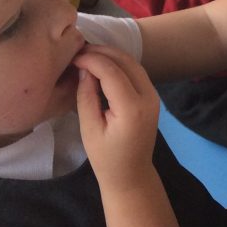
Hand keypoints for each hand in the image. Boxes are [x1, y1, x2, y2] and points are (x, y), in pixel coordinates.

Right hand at [74, 45, 159, 189]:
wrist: (132, 174)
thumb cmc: (106, 158)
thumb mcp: (89, 129)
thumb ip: (86, 96)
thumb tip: (84, 69)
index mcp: (132, 109)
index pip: (111, 72)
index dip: (91, 60)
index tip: (73, 58)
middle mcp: (148, 97)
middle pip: (125, 62)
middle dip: (101, 52)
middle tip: (78, 52)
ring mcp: (154, 95)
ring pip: (133, 63)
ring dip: (111, 55)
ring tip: (88, 55)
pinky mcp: (153, 96)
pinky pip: (136, 71)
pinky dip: (119, 64)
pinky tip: (102, 65)